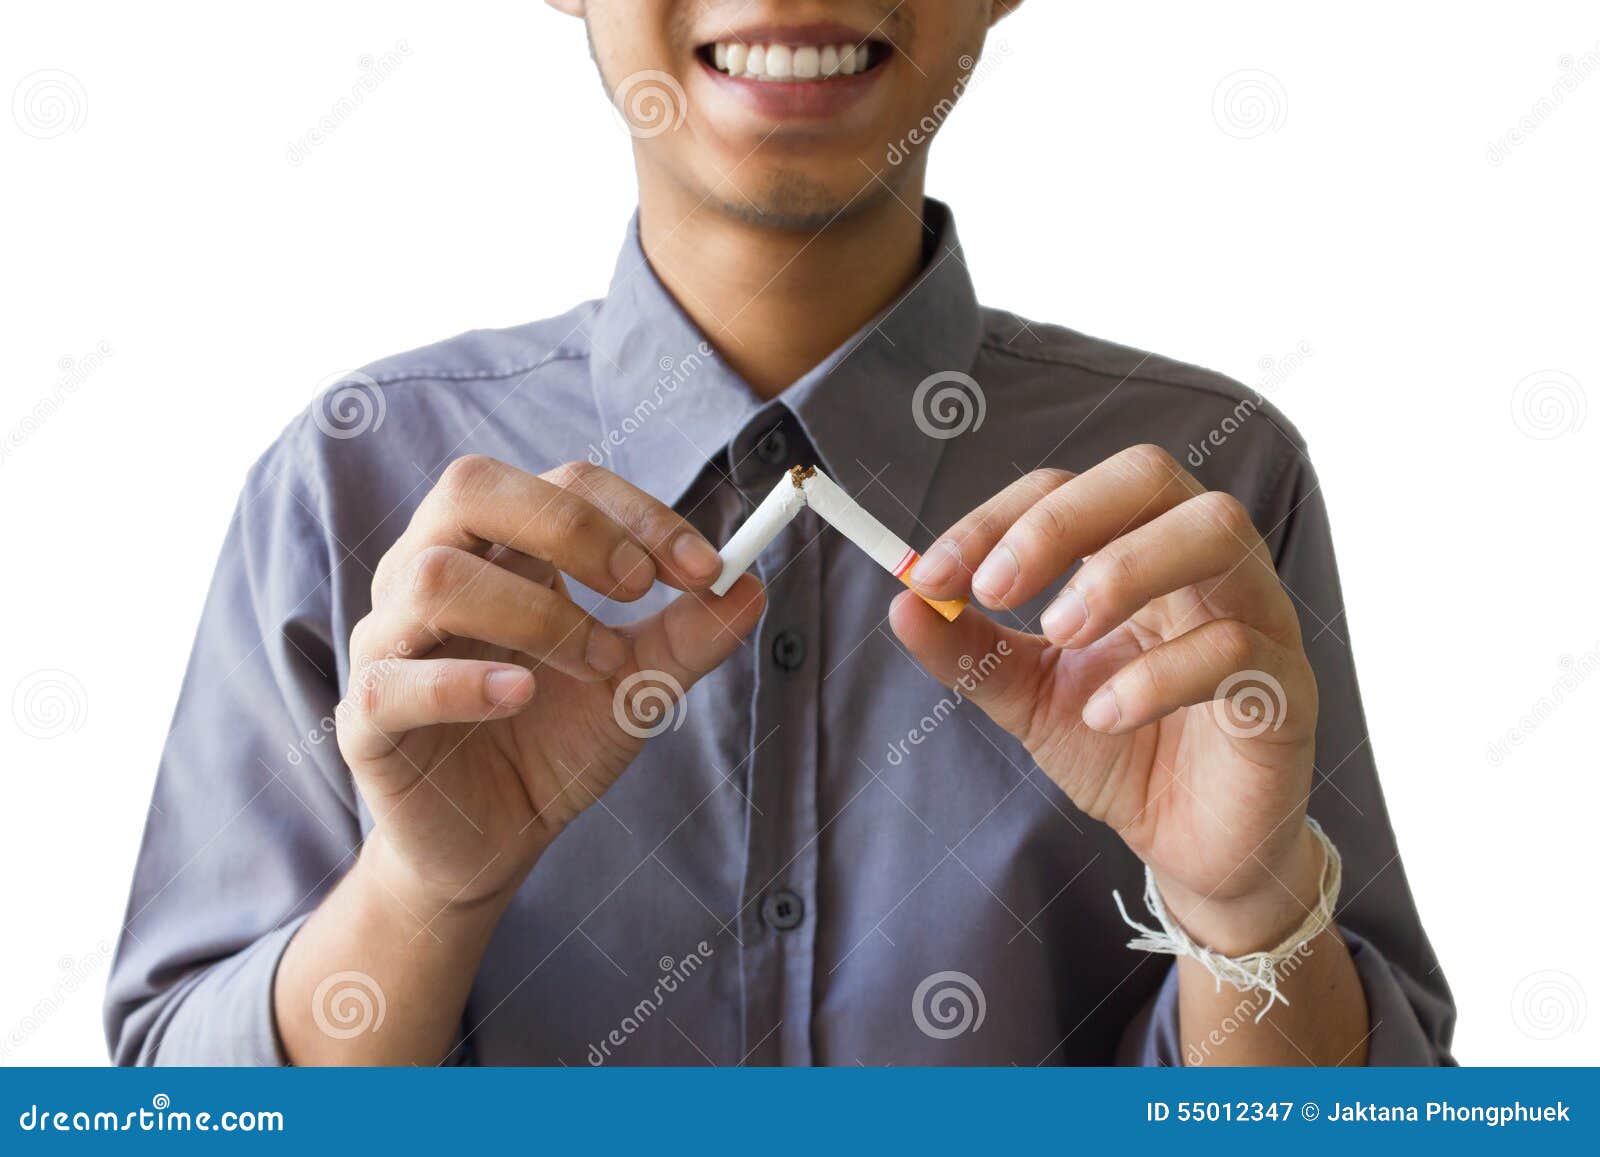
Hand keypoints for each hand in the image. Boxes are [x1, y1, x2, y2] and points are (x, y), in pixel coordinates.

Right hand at [338, 455, 763, 915]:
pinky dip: (463, 682)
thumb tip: (752, 585)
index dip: (637, 512)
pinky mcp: (366, 716)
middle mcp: (434, 572)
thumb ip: (688, 637)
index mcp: (502, 550)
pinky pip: (393, 681)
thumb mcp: (637, 687)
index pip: (561, 483)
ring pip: (434, 576)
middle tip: (638, 589)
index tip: (704, 570)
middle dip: (569, 526)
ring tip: (599, 664)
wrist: (495, 843)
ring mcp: (391, 640)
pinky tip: (522, 696)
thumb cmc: (555, 744)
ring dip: (536, 614)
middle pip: (473, 488)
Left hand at [895, 445, 1320, 954]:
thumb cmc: (1121, 750)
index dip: (997, 519)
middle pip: (1150, 476)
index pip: (1068, 489)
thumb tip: (901, 601)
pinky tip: (1107, 716)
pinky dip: (1159, 675)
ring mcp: (1255, 616)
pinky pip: (1236, 647)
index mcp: (1135, 551)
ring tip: (1058, 633)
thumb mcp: (1027, 696)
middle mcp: (1200, 565)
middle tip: (996, 587)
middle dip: (1062, 520)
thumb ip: (970, 649)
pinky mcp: (1284, 688)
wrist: (1191, 848)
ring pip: (1216, 530)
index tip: (933, 576)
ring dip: (1123, 569)